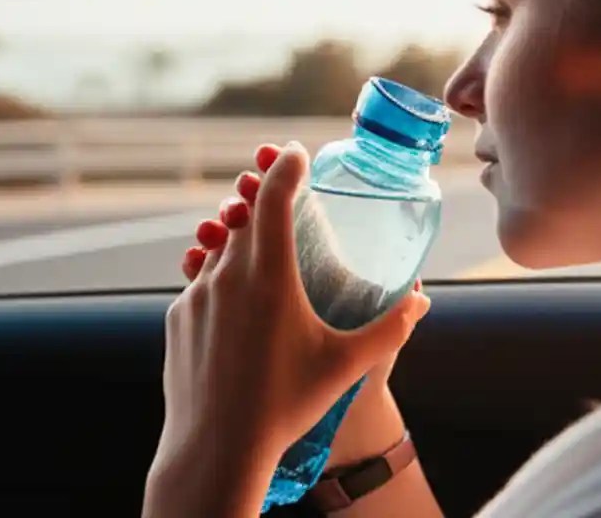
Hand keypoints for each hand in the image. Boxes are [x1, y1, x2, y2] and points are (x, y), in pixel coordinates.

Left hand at [149, 142, 430, 515]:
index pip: (273, 199)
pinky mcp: (178, 316)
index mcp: (269, 277)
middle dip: (262, 195)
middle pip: (242, 214)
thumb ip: (390, 329)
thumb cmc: (286, 405)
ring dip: (239, 234)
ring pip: (218, 245)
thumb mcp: (346, 365)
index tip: (295, 153)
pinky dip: (220, 272)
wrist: (216, 447)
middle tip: (279, 185)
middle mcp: (228, 276)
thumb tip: (422, 301)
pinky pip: (201, 279)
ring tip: (260, 240)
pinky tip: (239, 296)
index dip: (286, 168)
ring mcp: (196, 295)